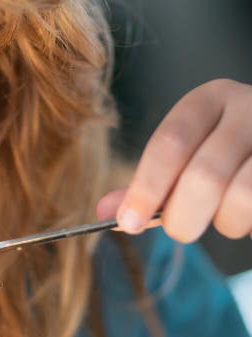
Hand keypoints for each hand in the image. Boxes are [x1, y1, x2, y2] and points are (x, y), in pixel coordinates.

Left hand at [97, 79, 251, 241]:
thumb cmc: (229, 158)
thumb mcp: (188, 159)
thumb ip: (150, 186)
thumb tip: (105, 213)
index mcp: (209, 100)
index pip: (170, 142)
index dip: (146, 187)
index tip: (127, 222)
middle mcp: (249, 106)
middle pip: (204, 175)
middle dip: (182, 217)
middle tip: (181, 231)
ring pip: (242, 197)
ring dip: (227, 224)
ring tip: (230, 219)